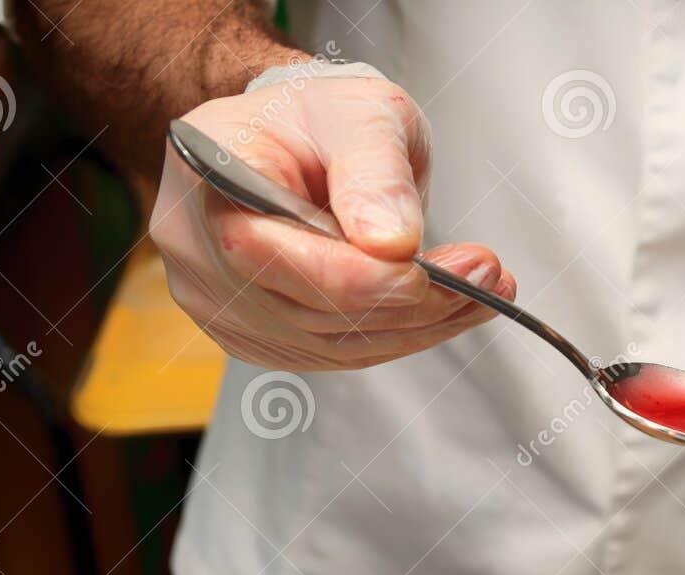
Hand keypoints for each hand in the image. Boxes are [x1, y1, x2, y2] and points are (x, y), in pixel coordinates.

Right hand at [149, 76, 514, 370]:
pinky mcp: (262, 335)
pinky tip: (448, 308)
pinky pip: (340, 352)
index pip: (271, 257)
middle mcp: (199, 254)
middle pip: (311, 308)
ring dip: (421, 324)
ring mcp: (225, 304)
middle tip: (486, 274)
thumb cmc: (313, 119)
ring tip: (483, 288)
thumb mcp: (356, 112)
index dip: (359, 278)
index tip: (432, 269)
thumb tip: (393, 242)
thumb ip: (374, 171)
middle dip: (412, 301)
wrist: (289, 143)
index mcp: (207, 181)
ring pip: (335, 342)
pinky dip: (402, 335)